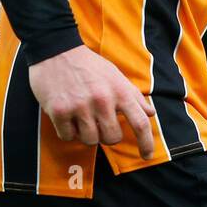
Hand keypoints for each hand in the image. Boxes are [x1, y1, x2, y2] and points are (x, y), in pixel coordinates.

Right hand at [28, 45, 156, 158]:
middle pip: (113, 138)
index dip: (146, 143)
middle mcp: (102, 100)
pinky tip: (67, 116)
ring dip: (86, 134)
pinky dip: (68, 131)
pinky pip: (68, 137)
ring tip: (82, 117)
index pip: (140, 123)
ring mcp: (79, 106)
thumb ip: (133, 96)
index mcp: (119, 91)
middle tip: (100, 123)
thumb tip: (150, 113)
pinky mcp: (59, 111)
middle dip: (108, 136)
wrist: (56, 51)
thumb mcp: (115, 75)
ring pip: (90, 141)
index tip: (147, 156)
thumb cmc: (89, 65)